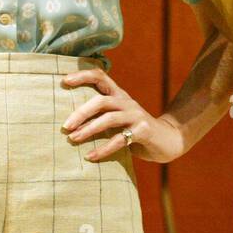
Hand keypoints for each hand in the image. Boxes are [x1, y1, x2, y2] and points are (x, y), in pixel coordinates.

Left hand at [61, 68, 185, 162]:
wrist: (167, 141)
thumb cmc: (135, 131)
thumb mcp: (118, 119)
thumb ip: (101, 117)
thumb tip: (69, 126)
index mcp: (119, 95)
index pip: (101, 77)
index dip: (83, 76)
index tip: (64, 81)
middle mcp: (127, 102)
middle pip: (101, 101)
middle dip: (81, 113)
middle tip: (65, 126)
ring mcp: (137, 115)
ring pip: (109, 118)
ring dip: (89, 129)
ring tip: (73, 139)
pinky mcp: (144, 131)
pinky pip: (120, 139)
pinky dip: (103, 149)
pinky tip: (90, 156)